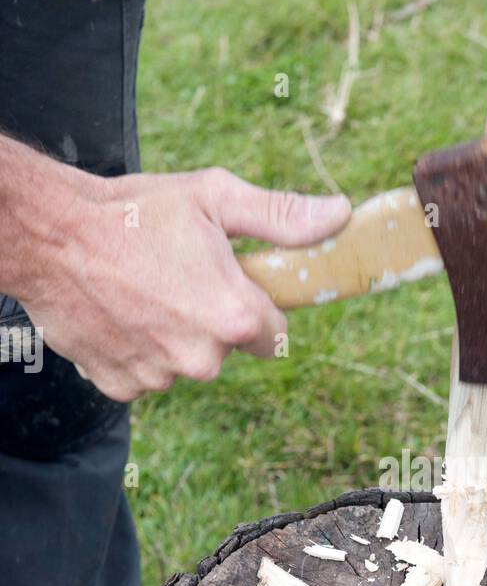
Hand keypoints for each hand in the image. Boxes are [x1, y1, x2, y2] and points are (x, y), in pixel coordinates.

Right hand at [16, 160, 350, 401]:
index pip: (274, 335)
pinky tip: (118, 314)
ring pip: (183, 362)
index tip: (234, 287)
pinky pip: (144, 374)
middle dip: (210, 321)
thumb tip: (338, 215)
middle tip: (177, 278)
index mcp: (233, 316)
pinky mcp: (122, 387)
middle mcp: (201, 358)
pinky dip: (135, 350)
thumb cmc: (134, 212)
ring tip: (141, 291)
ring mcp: (159, 377)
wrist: (50, 236)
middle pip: (227, 350)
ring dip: (171, 336)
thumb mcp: (214, 198)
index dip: (257, 309)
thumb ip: (281, 217)